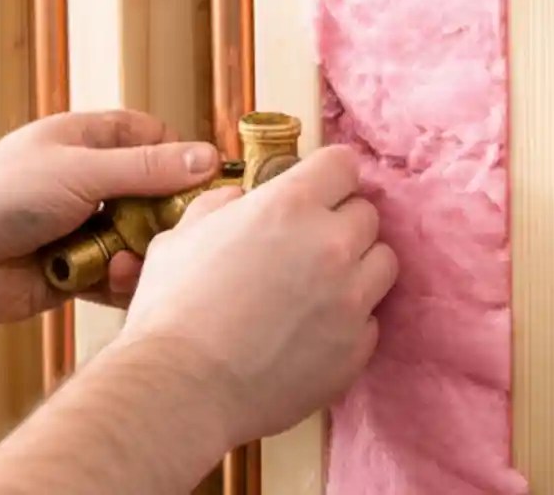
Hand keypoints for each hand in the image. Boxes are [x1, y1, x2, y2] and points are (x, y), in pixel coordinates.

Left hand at [0, 110, 220, 321]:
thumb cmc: (1, 195)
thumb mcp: (84, 170)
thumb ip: (148, 169)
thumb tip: (208, 158)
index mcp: (82, 141)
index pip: (147, 135)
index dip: (177, 154)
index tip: (204, 179)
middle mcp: (83, 182)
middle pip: (148, 193)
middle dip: (164, 214)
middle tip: (178, 229)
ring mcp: (78, 228)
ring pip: (135, 239)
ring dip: (139, 252)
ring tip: (124, 260)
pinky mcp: (72, 272)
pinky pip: (113, 278)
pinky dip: (118, 282)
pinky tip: (108, 282)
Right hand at [118, 145, 397, 445]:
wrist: (181, 388)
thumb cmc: (171, 308)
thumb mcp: (180, 235)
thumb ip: (219, 206)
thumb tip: (239, 200)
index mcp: (289, 206)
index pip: (342, 165)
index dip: (327, 175)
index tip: (316, 189)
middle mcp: (332, 245)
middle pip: (366, 214)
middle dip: (339, 222)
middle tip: (306, 244)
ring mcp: (351, 300)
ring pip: (382, 263)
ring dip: (356, 267)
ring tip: (318, 287)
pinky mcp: (357, 349)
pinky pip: (369, 319)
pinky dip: (348, 320)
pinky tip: (311, 331)